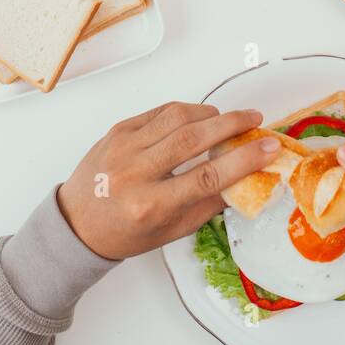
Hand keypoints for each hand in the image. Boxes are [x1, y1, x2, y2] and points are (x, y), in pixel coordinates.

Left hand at [57, 102, 279, 259]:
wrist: (75, 224)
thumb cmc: (125, 233)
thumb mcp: (170, 231)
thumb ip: (208, 204)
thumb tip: (246, 177)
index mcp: (149, 205)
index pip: (206, 177)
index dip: (243, 160)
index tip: (269, 148)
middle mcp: (134, 172)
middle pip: (192, 138)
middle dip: (231, 124)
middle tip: (255, 119)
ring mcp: (122, 147)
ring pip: (175, 117)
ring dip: (208, 114)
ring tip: (229, 118)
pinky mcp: (116, 130)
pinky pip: (158, 113)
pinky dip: (184, 111)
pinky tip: (199, 118)